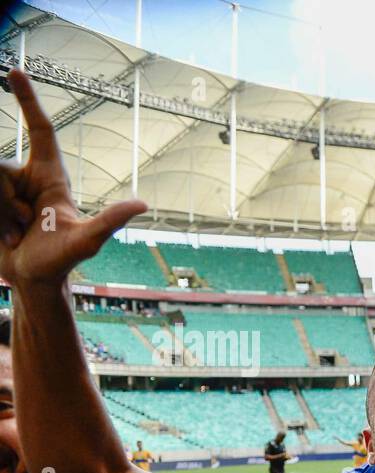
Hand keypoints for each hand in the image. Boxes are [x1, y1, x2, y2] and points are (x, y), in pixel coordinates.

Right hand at [0, 70, 145, 286]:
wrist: (33, 280)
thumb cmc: (63, 261)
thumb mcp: (86, 241)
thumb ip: (109, 221)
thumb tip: (142, 205)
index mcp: (50, 177)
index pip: (40, 130)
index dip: (29, 101)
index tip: (14, 71)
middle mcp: (25, 178)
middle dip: (5, 201)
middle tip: (25, 225)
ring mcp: (4, 190)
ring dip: (0, 215)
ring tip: (16, 234)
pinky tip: (4, 237)